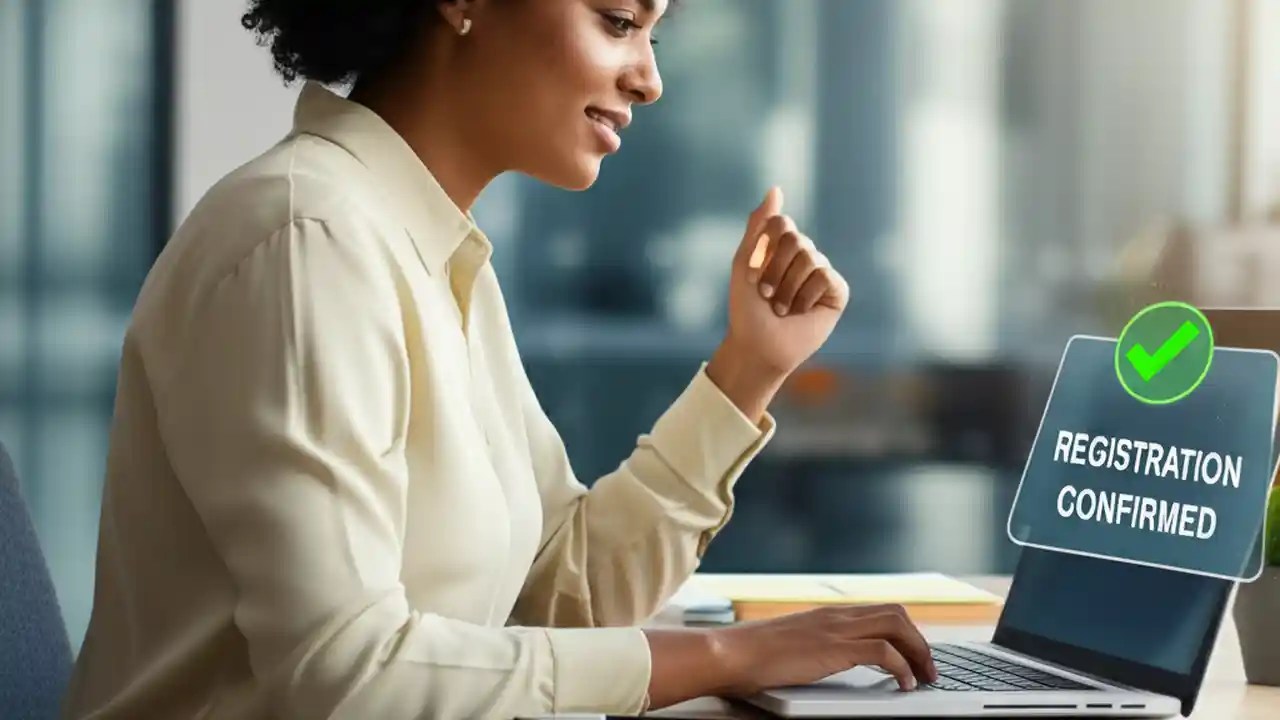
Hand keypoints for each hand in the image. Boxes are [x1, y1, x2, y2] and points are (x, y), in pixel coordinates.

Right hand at [709, 604, 937, 695]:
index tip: (914, 655)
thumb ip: (814, 645)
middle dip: (919, 640)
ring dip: (918, 651)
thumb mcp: (791, 644)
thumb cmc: (752, 655)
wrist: (732, 654)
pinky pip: (883, 651)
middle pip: (897, 613)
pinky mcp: (834, 647)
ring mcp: (836, 629)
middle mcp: (836, 615)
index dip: (905, 632)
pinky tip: (904, 685)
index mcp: (828, 614)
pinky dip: (902, 668)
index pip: (880, 611)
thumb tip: (827, 658)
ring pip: (896, 625)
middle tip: (928, 668)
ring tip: (924, 677)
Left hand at [724, 187, 849, 377]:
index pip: (781, 223)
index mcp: (781, 246)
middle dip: (773, 270)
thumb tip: (776, 188)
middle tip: (766, 295)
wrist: (758, 346)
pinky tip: (802, 311)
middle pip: (795, 239)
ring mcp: (822, 272)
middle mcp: (804, 255)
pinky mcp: (837, 291)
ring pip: (809, 258)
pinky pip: (825, 277)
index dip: (764, 247)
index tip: (752, 274)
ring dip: (787, 287)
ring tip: (782, 307)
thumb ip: (759, 224)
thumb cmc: (747, 308)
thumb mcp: (745, 262)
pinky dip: (806, 295)